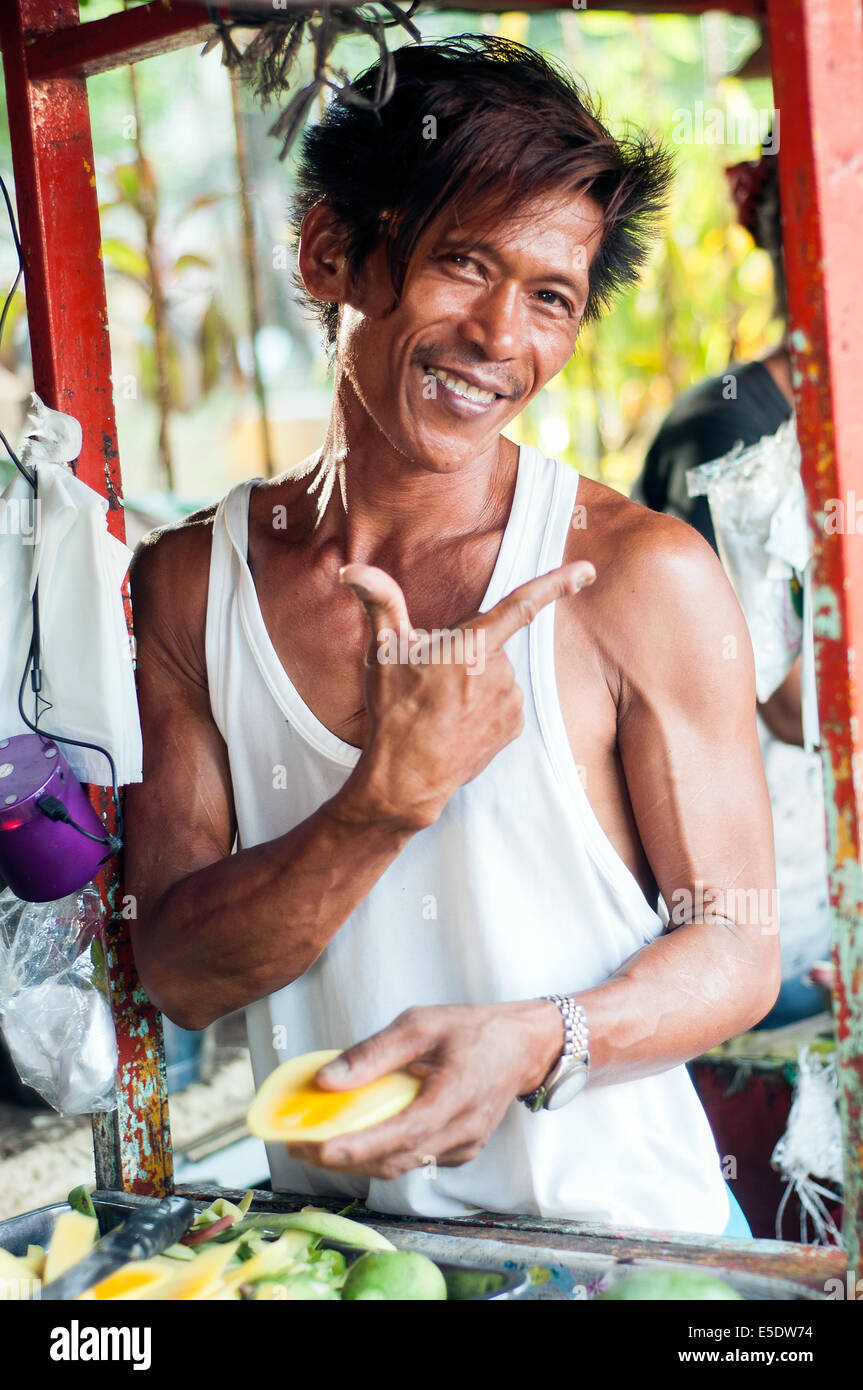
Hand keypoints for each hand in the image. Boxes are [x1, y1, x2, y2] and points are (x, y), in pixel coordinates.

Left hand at [283, 1001, 563, 1179]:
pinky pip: (415, 1160)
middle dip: (343, 1159)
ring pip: (402, 1165)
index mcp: (454, 1096)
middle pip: (393, 1160)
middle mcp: (461, 1131)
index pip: (399, 1134)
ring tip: (317, 1144)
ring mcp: (463, 1147)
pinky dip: (382, 1154)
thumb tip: (326, 1080)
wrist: (523, 1047)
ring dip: (358, 1161)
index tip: (316, 1148)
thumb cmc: (472, 1029)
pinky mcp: (462, 1151)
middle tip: (299, 1145)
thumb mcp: (420, 1024)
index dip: (356, 1147)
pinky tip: (358, 1139)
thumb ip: (373, 1053)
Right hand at [335, 559, 594, 829]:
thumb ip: (379, 602)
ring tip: (442, 707)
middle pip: (488, 644)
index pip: (522, 605)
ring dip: (474, 681)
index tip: (587, 570)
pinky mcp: (515, 726)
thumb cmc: (393, 712)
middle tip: (431, 680)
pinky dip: (486, 705)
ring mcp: (511, 701)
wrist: (407, 778)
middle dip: (465, 653)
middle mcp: (500, 672)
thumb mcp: (382, 652)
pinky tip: (459, 721)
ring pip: (496, 674)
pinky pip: (504, 701)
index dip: (556, 584)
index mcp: (472, 646)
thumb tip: (350, 570)